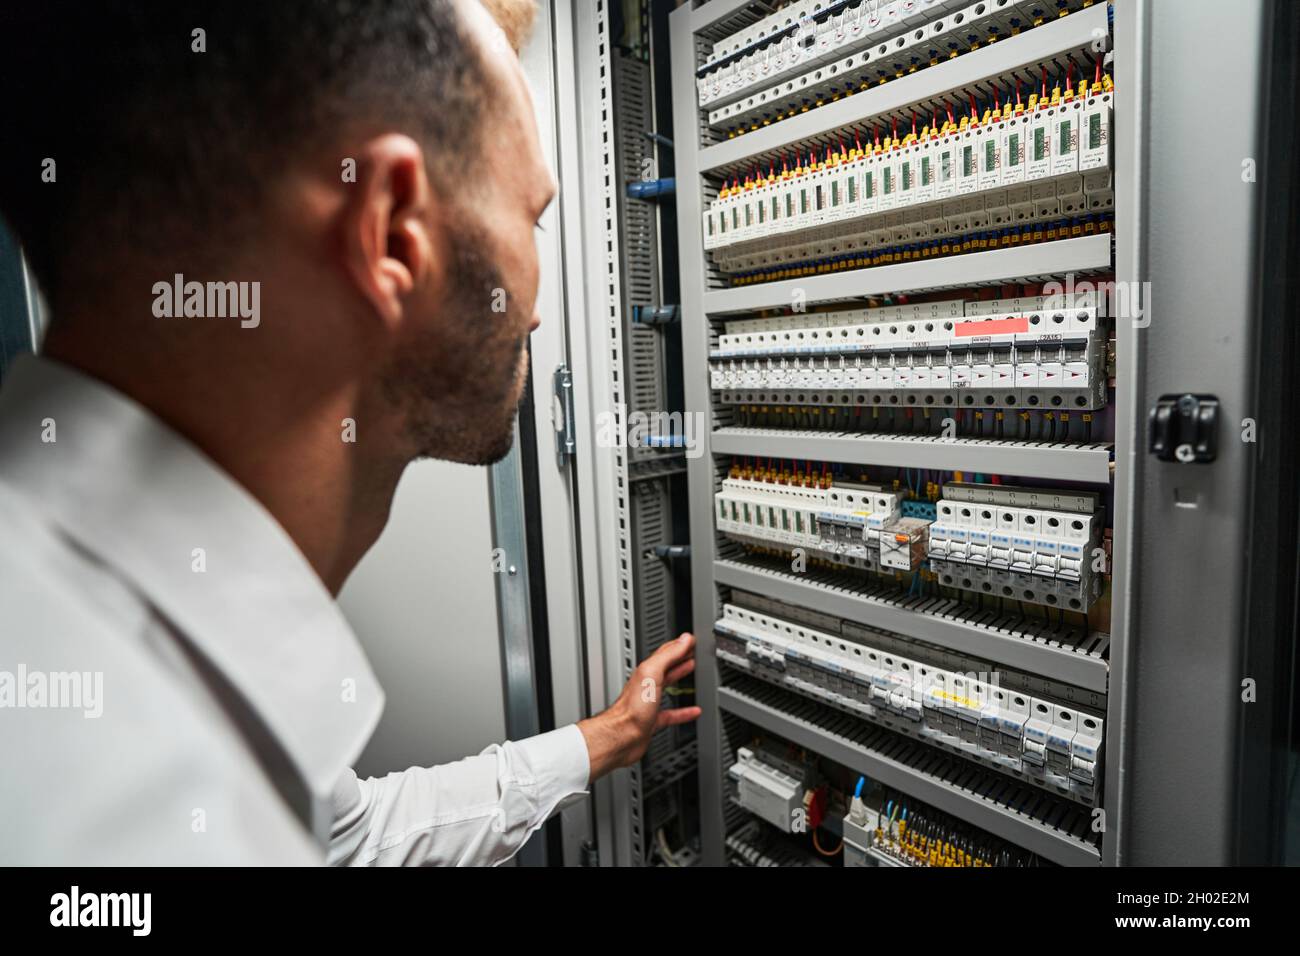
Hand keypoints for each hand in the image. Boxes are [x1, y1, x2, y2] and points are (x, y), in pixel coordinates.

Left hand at [577, 633, 701, 780]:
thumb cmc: (631, 709)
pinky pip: (671, 713)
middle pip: (666, 667)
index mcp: (646, 673)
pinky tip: (692, 712)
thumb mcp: (651, 674)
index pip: (665, 653)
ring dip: (680, 677)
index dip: (679, 645)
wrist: (621, 737)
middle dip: (680, 657)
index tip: (690, 640)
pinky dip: (683, 711)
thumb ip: (667, 656)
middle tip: (692, 651)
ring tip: (691, 671)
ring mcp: (649, 704)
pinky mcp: (653, 721)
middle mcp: (646, 686)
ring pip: (667, 687)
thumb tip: (683, 640)